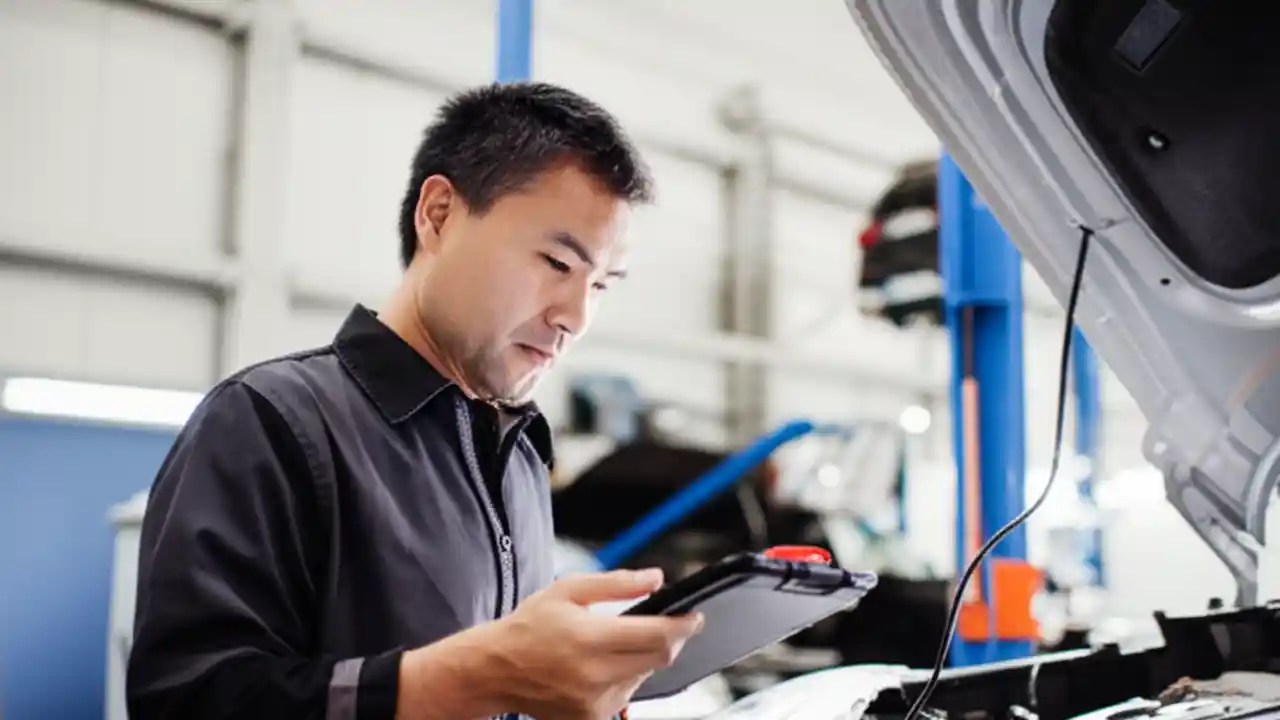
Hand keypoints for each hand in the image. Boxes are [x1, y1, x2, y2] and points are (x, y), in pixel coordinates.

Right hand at [487, 568, 702, 719]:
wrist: (496, 670)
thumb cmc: (529, 627)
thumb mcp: (568, 590)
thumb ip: (616, 583)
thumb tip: (656, 578)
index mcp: (590, 638)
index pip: (658, 635)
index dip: (684, 625)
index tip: (695, 616)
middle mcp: (595, 674)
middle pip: (660, 659)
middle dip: (670, 639)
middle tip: (664, 624)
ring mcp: (594, 701)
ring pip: (644, 676)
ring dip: (642, 658)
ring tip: (612, 644)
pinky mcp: (591, 718)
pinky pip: (625, 695)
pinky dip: (624, 677)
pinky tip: (600, 666)